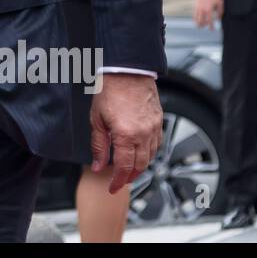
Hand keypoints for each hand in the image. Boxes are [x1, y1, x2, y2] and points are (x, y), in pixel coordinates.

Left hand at [90, 73, 162, 193]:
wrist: (127, 70)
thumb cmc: (109, 90)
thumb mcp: (97, 119)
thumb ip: (99, 145)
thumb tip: (98, 166)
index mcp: (126, 135)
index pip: (124, 167)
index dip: (118, 181)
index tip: (112, 187)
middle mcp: (143, 134)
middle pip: (140, 165)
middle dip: (130, 176)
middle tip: (120, 179)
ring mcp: (154, 128)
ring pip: (151, 156)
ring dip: (140, 165)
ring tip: (129, 167)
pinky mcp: (159, 121)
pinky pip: (157, 144)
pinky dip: (149, 152)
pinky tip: (140, 151)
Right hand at [193, 0, 222, 28]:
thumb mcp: (220, 2)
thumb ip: (220, 11)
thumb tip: (218, 18)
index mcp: (209, 9)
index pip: (209, 20)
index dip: (210, 25)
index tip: (211, 29)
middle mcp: (202, 9)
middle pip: (201, 20)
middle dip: (203, 25)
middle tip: (205, 28)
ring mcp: (198, 7)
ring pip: (196, 17)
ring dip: (198, 22)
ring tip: (199, 26)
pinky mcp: (195, 5)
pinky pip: (194, 13)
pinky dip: (195, 18)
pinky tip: (196, 21)